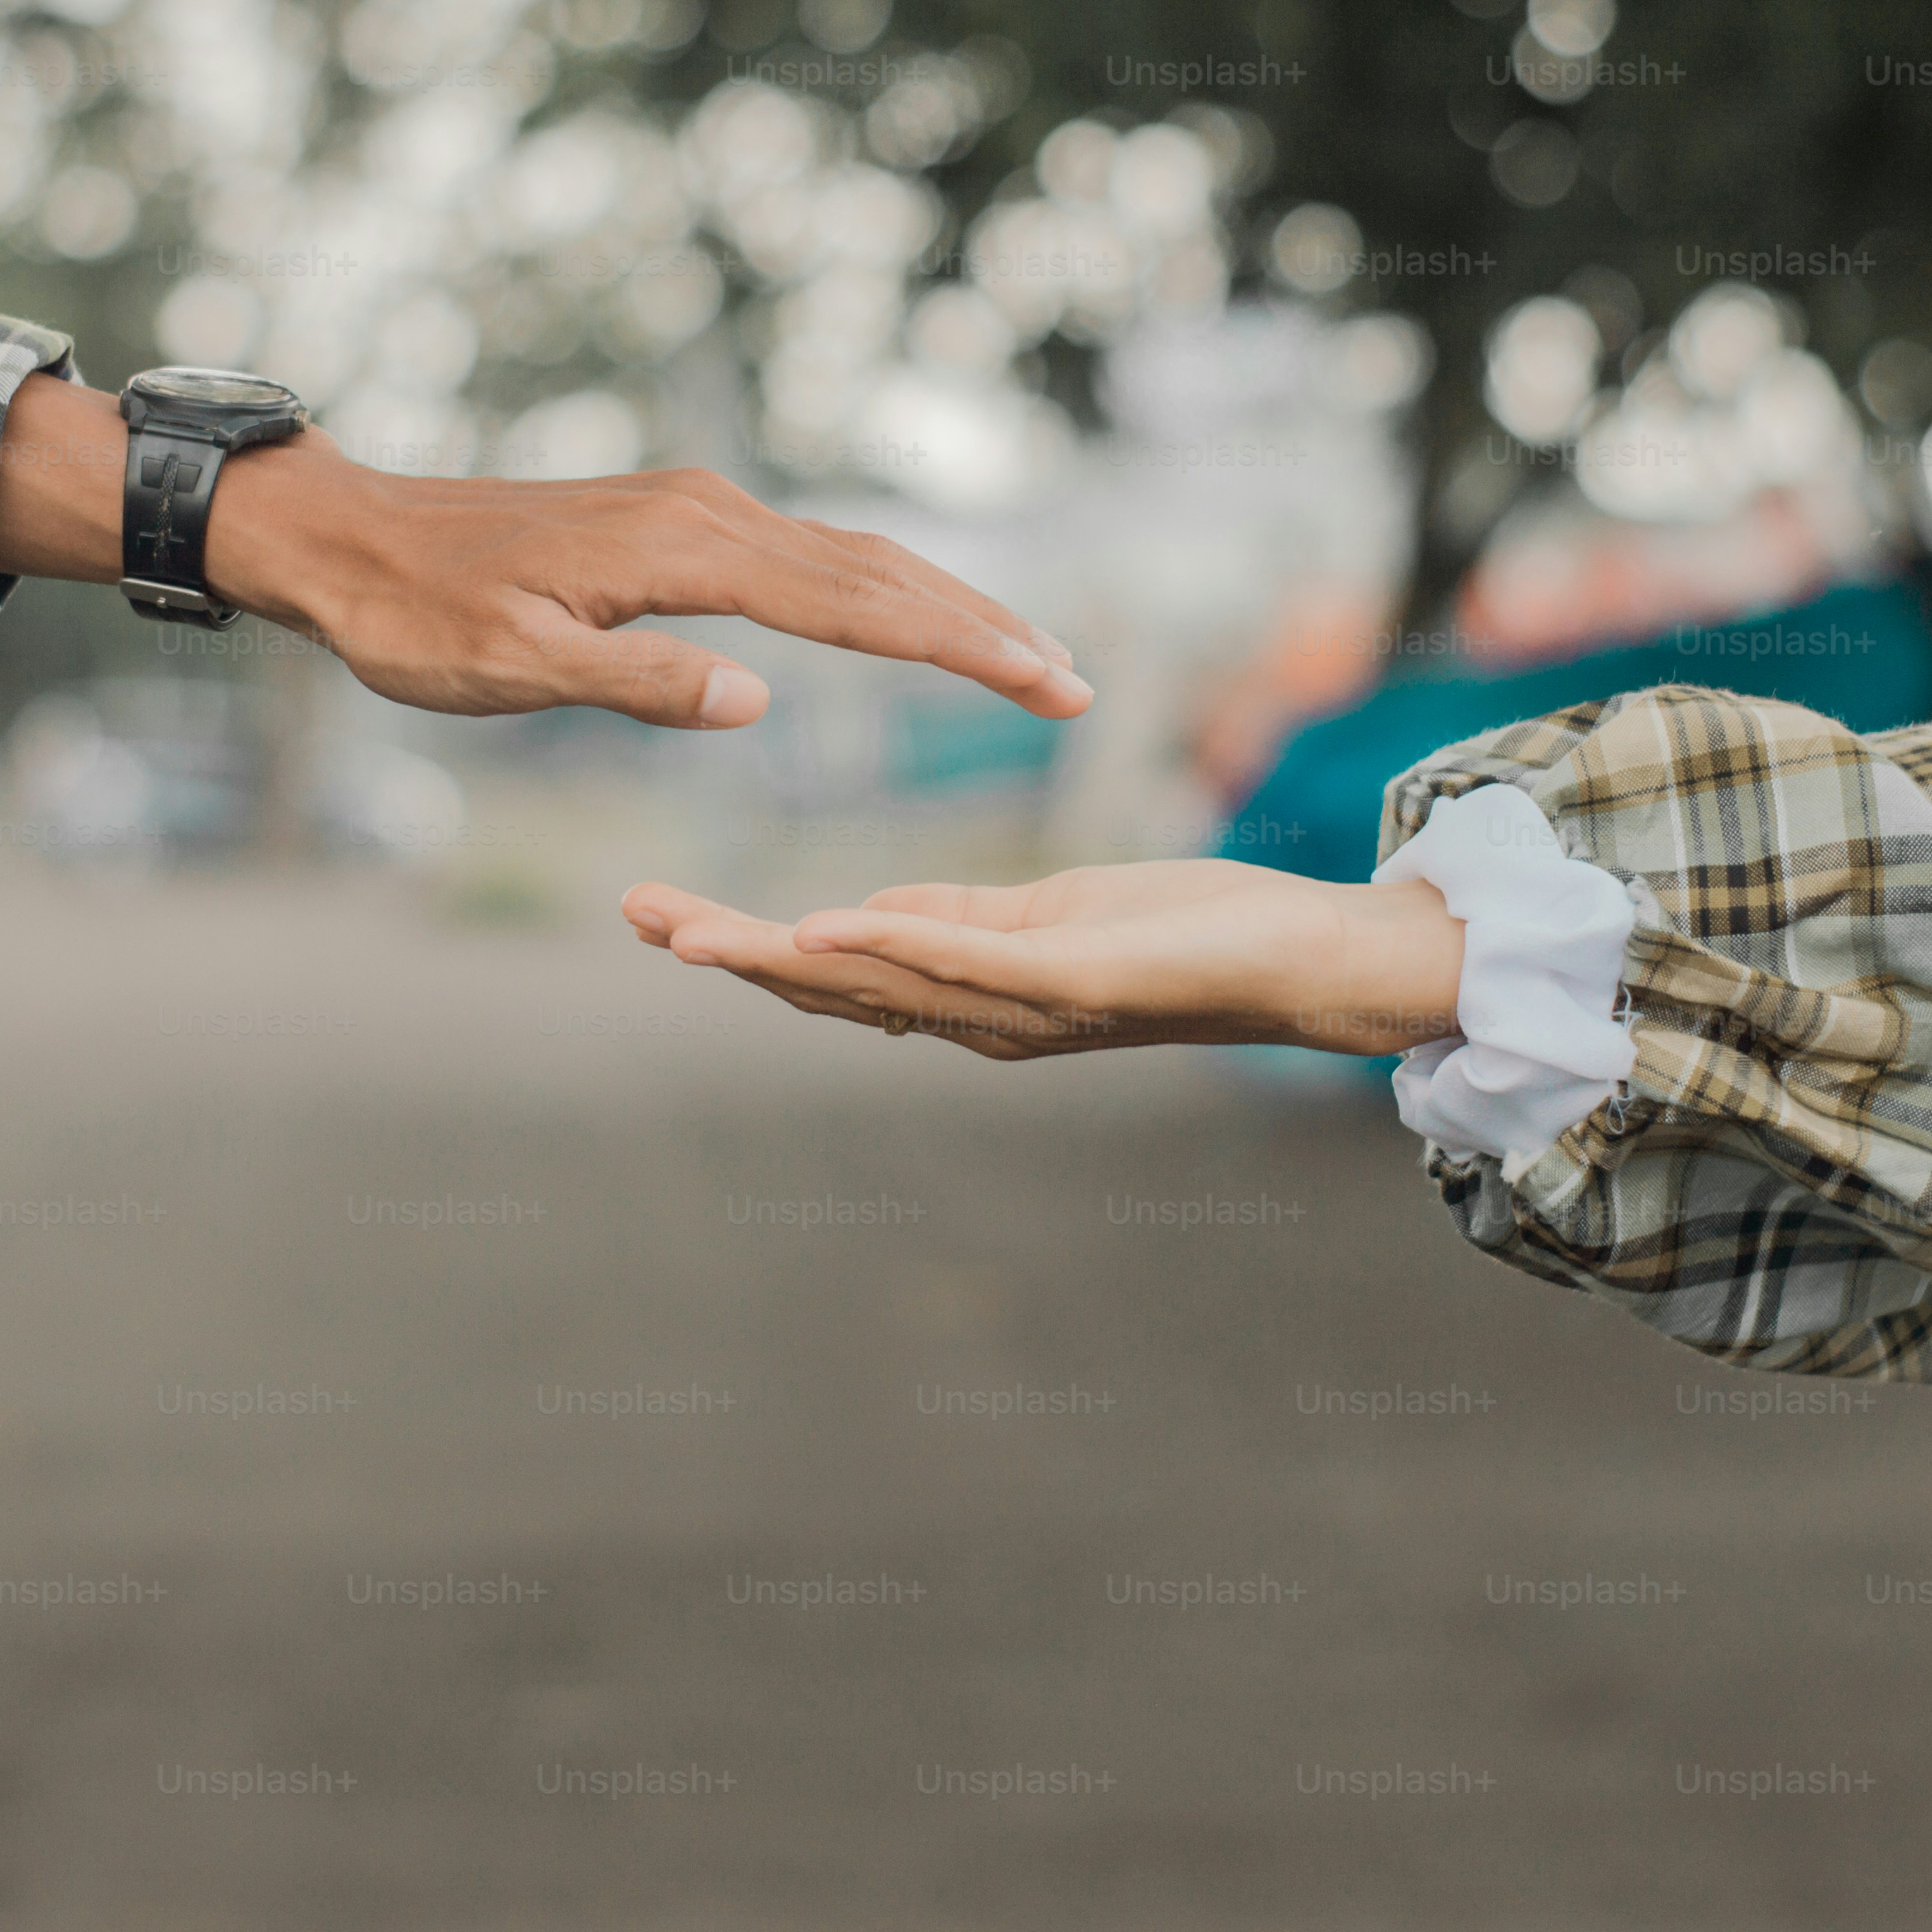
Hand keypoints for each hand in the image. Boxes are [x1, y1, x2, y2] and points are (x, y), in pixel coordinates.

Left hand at [0, 373, 1091, 729]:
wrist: (345, 538)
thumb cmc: (416, 618)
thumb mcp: (513, 670)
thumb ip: (637, 684)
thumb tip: (756, 702)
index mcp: (684, 551)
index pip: (857, 606)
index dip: (961, 648)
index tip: (1046, 684)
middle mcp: (708, 513)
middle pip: (880, 571)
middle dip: (983, 625)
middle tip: (1075, 684)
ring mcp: (696, 511)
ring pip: (852, 558)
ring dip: (942, 605)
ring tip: (1023, 654)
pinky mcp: (677, 524)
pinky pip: (806, 557)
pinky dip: (877, 593)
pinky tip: (907, 622)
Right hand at [618, 861, 1464, 1060]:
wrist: (1296, 962)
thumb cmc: (1183, 932)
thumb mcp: (1048, 916)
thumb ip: (957, 920)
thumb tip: (861, 910)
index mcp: (970, 998)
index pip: (833, 973)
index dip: (741, 950)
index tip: (658, 915)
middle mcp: (980, 1021)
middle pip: (827, 986)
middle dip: (724, 954)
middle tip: (634, 916)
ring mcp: (1021, 1009)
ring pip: (872, 980)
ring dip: (774, 956)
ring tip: (690, 929)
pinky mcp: (1069, 980)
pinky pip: (962, 963)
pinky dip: (888, 943)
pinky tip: (820, 926)